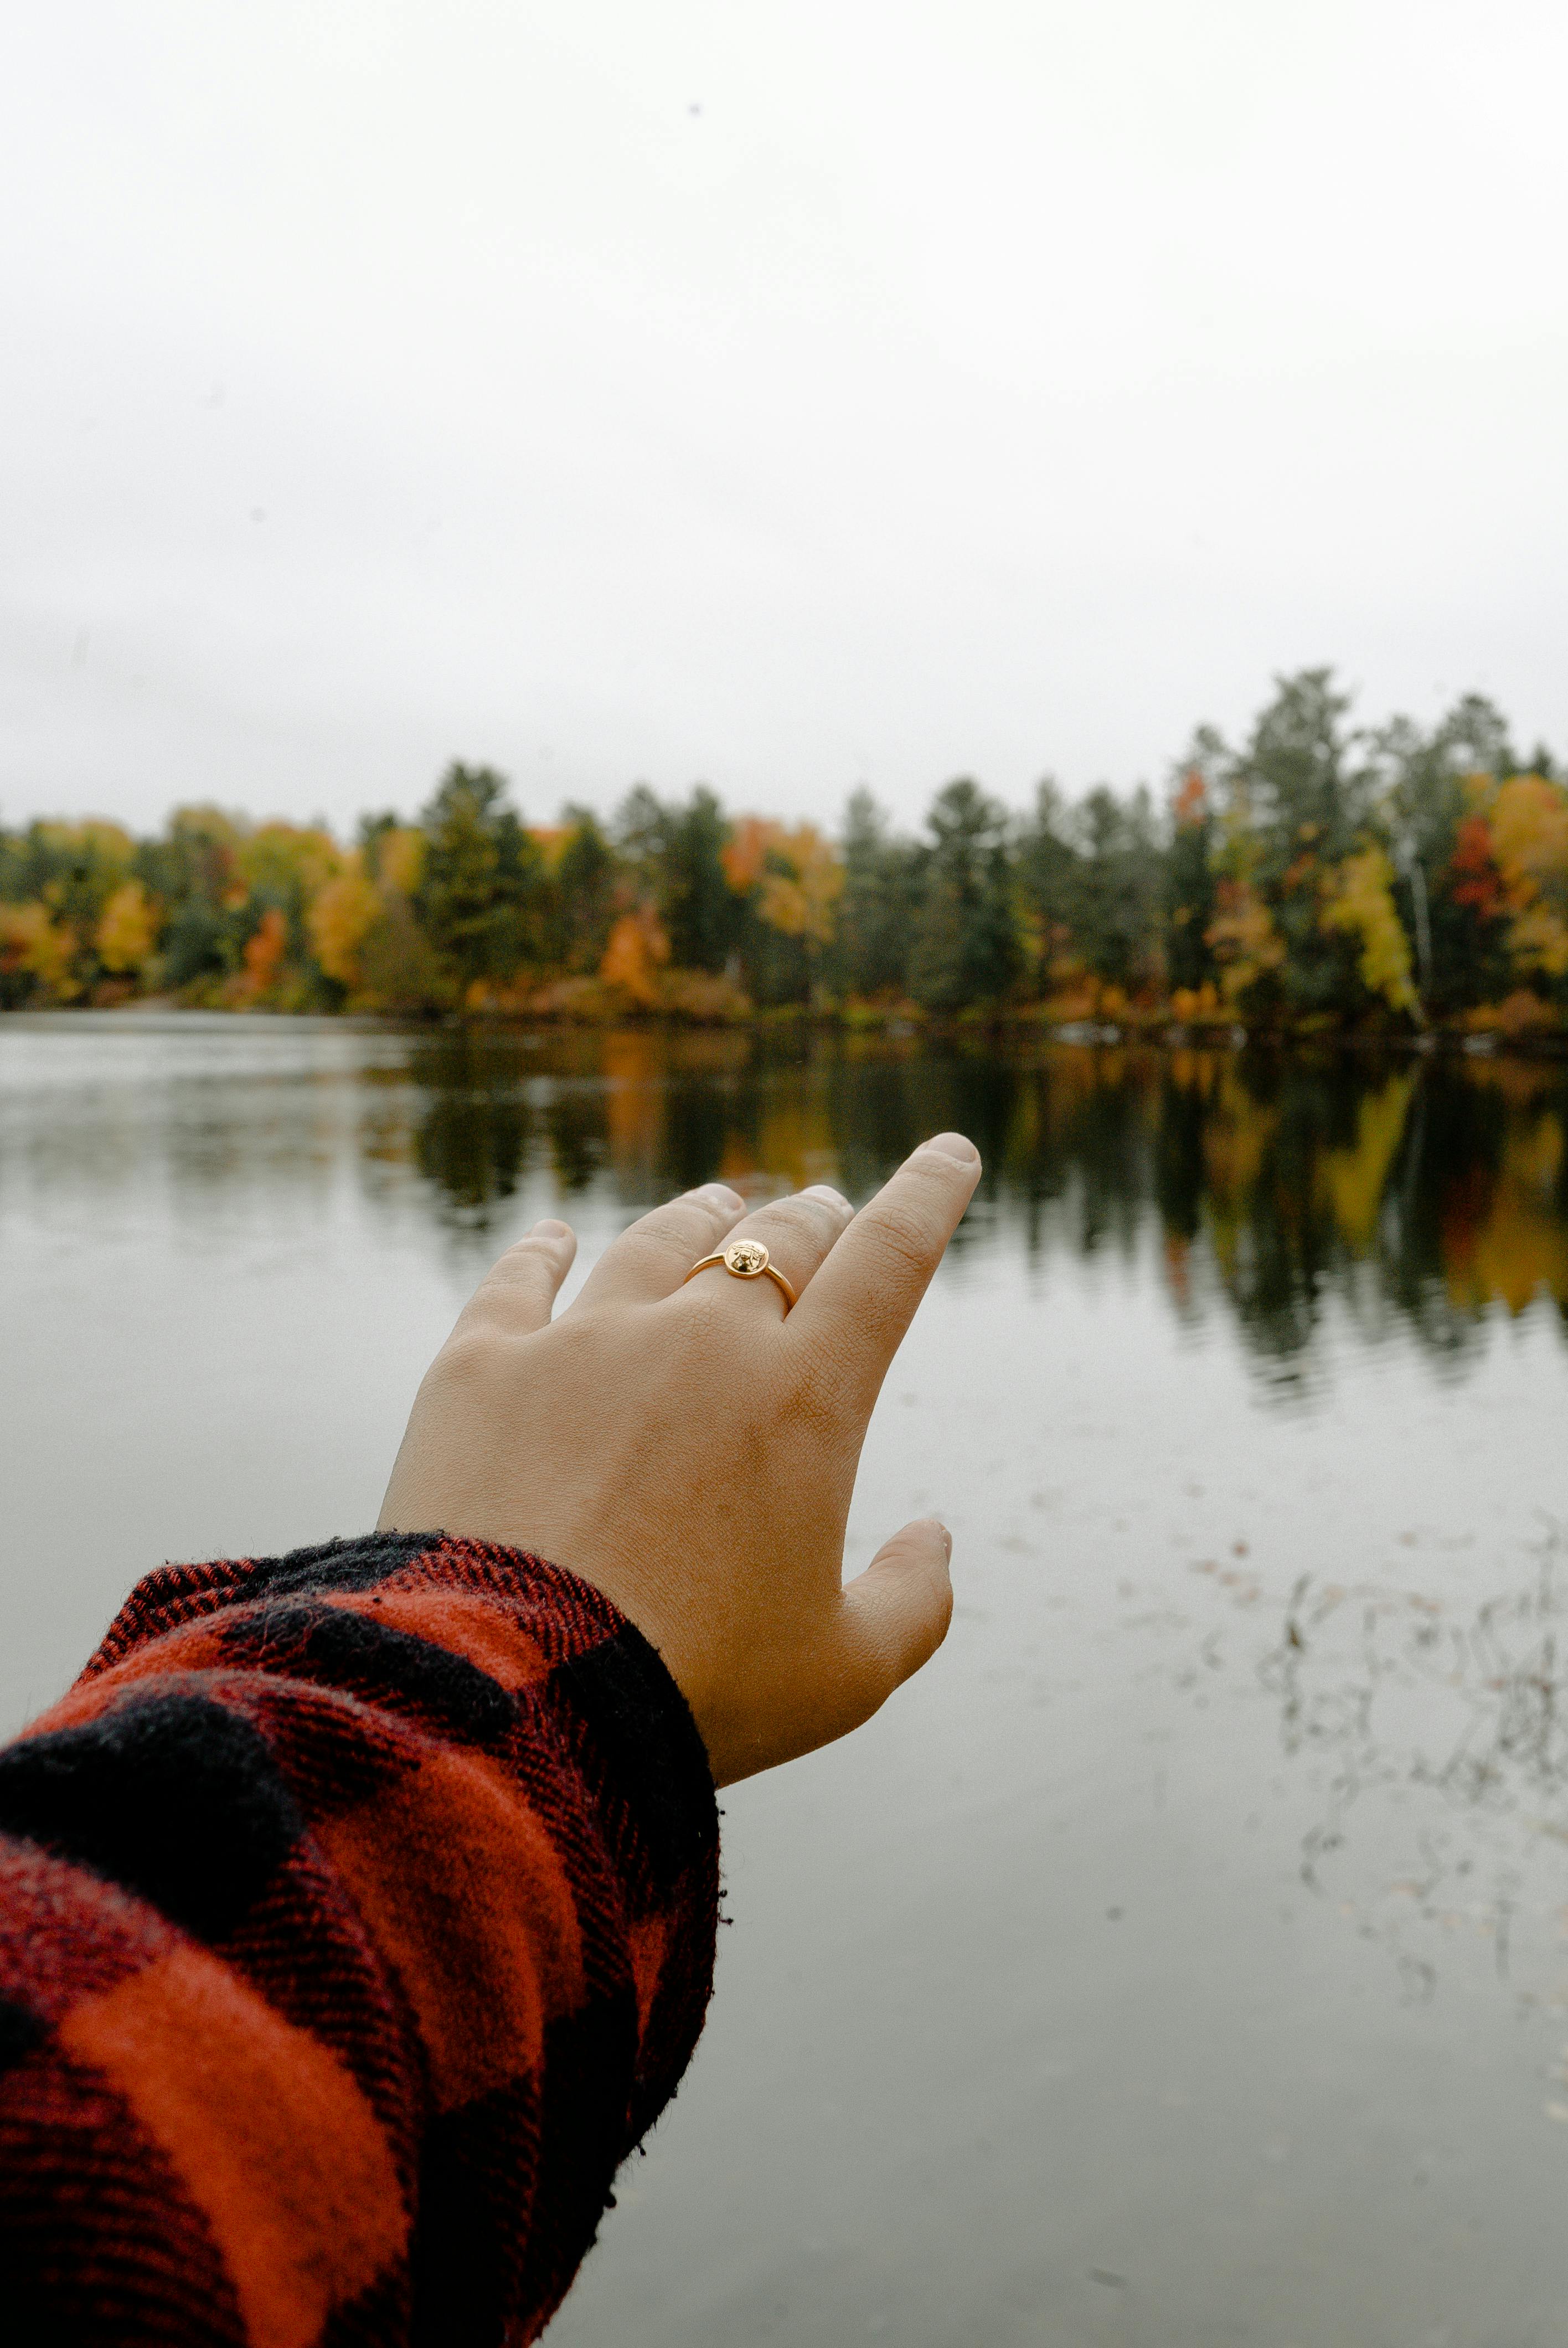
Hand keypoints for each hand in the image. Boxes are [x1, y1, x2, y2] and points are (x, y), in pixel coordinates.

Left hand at [378, 1133, 981, 1783]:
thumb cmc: (698, 1693)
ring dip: (700, 1217)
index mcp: (807, 1398)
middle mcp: (702, 1340)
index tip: (949, 1153)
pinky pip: (521, 1278)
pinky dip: (542, 1250)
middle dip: (813, 1221)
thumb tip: (935, 1535)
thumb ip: (915, 1600)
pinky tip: (552, 1235)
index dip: (926, 1197)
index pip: (889, 1259)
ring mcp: (586, 1341)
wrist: (514, 1697)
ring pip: (658, 1241)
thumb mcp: (845, 1675)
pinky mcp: (482, 1365)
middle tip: (823, 1213)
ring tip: (716, 1202)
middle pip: (775, 1243)